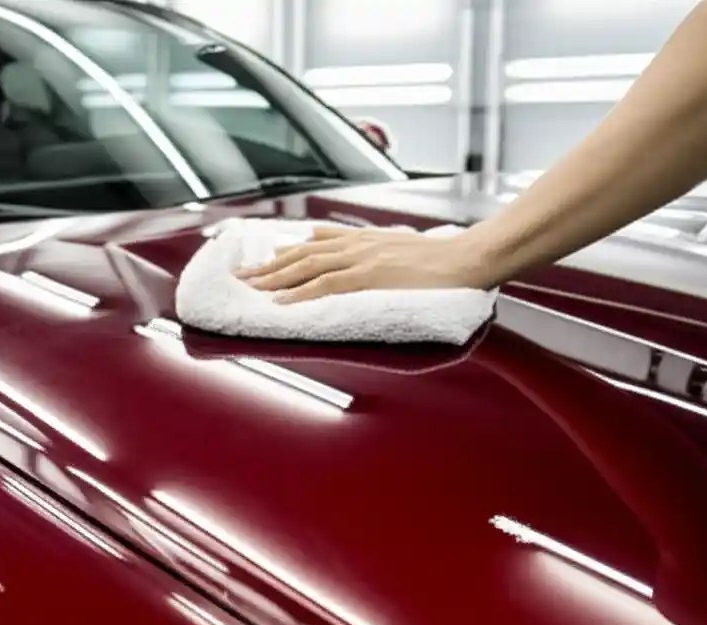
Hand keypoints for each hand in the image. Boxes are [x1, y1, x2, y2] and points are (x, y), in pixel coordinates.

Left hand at [234, 226, 493, 303]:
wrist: (466, 258)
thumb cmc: (435, 257)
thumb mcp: (390, 242)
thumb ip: (355, 243)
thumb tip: (320, 241)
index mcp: (361, 238)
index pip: (311, 245)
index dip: (281, 255)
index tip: (257, 263)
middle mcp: (355, 245)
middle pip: (300, 255)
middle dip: (267, 268)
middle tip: (240, 277)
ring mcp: (362, 260)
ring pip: (306, 268)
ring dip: (274, 280)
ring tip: (250, 290)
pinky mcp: (370, 276)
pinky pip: (326, 285)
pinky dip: (300, 294)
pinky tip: (280, 302)